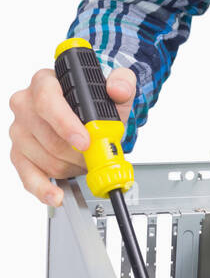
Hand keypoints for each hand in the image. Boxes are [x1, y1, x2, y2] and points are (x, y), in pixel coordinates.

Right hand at [9, 65, 136, 206]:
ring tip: (84, 158)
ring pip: (46, 158)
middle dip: (77, 151)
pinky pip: (28, 176)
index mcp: (45, 82)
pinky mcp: (19, 153)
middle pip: (48, 136)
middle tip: (94, 153)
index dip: (66, 124)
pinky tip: (56, 195)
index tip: (85, 141)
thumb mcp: (116, 88)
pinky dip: (44, 188)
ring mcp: (20, 130)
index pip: (48, 101)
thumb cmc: (96, 101)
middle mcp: (26, 104)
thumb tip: (117, 88)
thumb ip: (122, 82)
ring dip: (71, 166)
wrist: (88, 117)